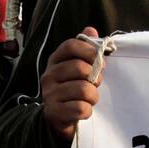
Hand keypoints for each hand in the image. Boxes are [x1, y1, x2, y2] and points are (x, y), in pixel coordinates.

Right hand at [41, 26, 101, 140]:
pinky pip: (80, 108)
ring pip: (83, 90)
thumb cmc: (72, 88)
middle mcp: (48, 75)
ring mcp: (49, 94)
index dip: (90, 51)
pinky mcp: (54, 112)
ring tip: (89, 99)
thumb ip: (85, 48)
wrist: (59, 118)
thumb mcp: (78, 67)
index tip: (100, 60)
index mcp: (55, 60)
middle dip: (95, 78)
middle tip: (95, 84)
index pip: (71, 45)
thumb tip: (91, 29)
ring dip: (93, 96)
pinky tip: (83, 110)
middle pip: (80, 68)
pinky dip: (87, 110)